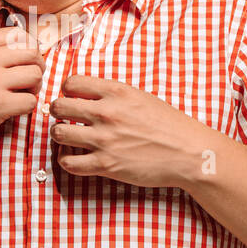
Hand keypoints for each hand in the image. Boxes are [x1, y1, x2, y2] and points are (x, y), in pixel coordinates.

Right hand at [0, 25, 43, 156]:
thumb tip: (22, 47)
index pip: (19, 34)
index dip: (29, 48)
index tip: (25, 61)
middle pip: (33, 53)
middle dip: (37, 67)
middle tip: (28, 81)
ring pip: (36, 75)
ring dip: (34, 88)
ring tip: (22, 95)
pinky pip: (31, 101)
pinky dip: (27, 107)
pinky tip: (15, 110)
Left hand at [49, 74, 212, 188]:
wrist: (189, 153)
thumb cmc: (169, 125)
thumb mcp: (141, 98)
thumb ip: (113, 95)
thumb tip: (88, 94)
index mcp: (116, 92)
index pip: (71, 82)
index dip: (67, 91)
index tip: (72, 98)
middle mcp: (106, 113)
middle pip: (58, 106)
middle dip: (57, 112)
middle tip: (64, 118)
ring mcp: (104, 140)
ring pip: (58, 133)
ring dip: (59, 135)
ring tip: (68, 138)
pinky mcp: (106, 165)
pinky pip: (68, 162)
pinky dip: (66, 160)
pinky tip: (75, 158)